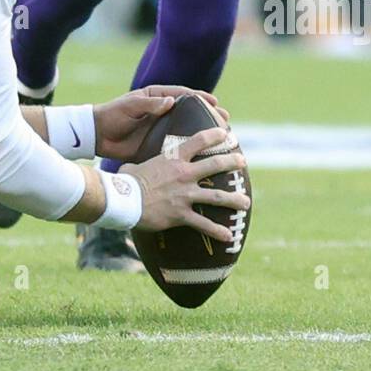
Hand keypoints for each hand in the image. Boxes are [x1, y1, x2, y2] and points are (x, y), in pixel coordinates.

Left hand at [93, 85, 223, 160]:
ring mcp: (161, 128)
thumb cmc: (113, 115)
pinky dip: (190, 150)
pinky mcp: (157, 144)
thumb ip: (150, 104)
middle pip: (190, 112)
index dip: (200, 98)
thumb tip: (170, 101)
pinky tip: (203, 157)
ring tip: (221, 139)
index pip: (183, 95)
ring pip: (187, 129)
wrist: (98, 135)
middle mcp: (162, 112)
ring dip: (203, 133)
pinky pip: (177, 146)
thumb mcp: (131, 106)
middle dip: (208, 116)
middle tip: (225, 121)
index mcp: (157, 98)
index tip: (215, 102)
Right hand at [123, 125, 248, 244]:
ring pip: (216, 196)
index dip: (214, 135)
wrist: (124, 200)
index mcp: (173, 158)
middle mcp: (184, 174)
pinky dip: (217, 231)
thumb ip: (144, 164)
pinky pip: (203, 224)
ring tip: (246, 201)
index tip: (226, 133)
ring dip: (233, 199)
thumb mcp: (136, 164)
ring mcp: (185, 195)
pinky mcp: (181, 214)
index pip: (198, 140)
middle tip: (242, 161)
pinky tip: (229, 236)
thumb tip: (135, 166)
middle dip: (231, 162)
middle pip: (214, 165)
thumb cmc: (126, 181)